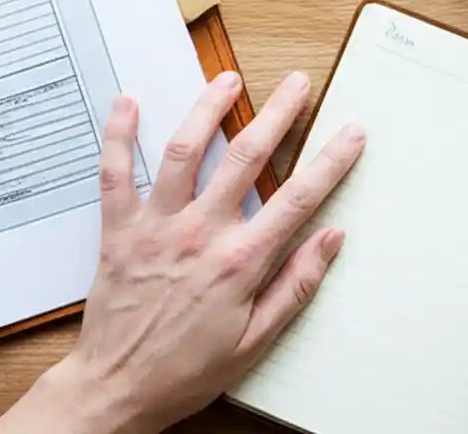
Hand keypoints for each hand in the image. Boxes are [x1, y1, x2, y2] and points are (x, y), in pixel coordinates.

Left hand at [0, 71, 364, 433]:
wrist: (118, 387)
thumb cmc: (187, 371)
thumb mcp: (256, 340)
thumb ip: (296, 285)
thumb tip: (332, 239)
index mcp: (240, 262)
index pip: (299, 198)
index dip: (331, 160)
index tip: (351, 132)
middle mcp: (200, 234)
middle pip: (247, 158)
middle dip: (279, 114)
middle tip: (298, 83)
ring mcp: (156, 227)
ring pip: (185, 152)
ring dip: (208, 109)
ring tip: (228, 79)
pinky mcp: (118, 230)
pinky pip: (116, 173)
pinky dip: (119, 135)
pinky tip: (128, 102)